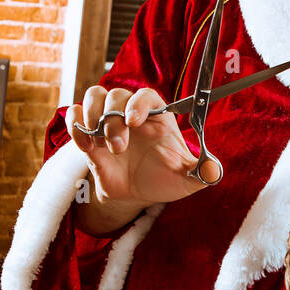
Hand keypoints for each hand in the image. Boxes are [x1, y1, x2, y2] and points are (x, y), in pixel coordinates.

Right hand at [67, 84, 220, 208]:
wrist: (137, 194)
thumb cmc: (164, 179)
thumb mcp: (187, 179)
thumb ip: (202, 173)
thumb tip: (214, 171)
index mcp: (157, 117)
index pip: (146, 95)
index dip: (138, 103)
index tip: (134, 121)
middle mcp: (131, 113)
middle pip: (115, 94)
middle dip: (113, 118)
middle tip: (119, 146)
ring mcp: (108, 121)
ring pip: (93, 96)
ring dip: (93, 116)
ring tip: (101, 145)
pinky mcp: (90, 134)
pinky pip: (75, 116)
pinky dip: (76, 126)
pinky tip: (86, 147)